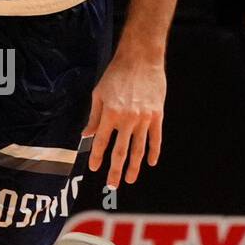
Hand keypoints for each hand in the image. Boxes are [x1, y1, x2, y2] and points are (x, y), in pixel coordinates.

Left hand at [84, 50, 165, 186]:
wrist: (141, 58)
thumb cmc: (117, 74)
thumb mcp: (99, 94)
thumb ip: (94, 117)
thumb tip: (87, 135)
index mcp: (110, 114)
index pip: (102, 142)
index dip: (98, 157)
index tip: (96, 169)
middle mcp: (127, 119)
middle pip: (120, 151)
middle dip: (115, 170)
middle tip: (112, 186)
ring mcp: (144, 119)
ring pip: (138, 149)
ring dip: (134, 166)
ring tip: (130, 179)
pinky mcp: (157, 115)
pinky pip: (155, 138)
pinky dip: (153, 151)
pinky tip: (151, 162)